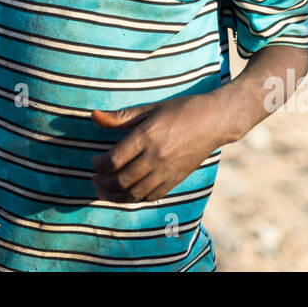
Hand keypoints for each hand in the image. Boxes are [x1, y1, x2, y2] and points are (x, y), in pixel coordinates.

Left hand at [90, 92, 222, 203]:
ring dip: (116, 196)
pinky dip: (136, 198)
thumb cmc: (181, 110)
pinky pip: (153, 196)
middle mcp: (156, 156)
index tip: (94, 161)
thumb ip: (120, 116)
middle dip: (103, 183)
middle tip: (94, 180)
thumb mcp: (150, 108)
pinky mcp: (177, 179)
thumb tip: (93, 116)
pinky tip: (127, 194)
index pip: (114, 159)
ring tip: (104, 193)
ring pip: (136, 192)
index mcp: (147, 136)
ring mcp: (167, 170)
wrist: (214, 120)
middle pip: (122, 179)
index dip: (99, 164)